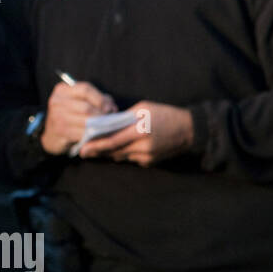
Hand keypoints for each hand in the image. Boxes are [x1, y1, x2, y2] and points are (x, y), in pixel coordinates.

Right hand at [40, 81, 115, 154]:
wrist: (52, 135)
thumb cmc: (69, 115)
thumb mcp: (79, 102)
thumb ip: (96, 99)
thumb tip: (112, 107)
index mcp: (62, 90)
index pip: (85, 89)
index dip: (100, 98)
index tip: (109, 107)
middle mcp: (57, 101)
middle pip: (86, 106)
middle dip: (101, 114)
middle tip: (109, 119)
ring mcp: (57, 117)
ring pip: (86, 121)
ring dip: (99, 125)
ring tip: (105, 126)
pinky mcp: (60, 131)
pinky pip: (83, 133)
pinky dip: (93, 134)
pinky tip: (98, 134)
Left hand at [78, 100, 193, 165]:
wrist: (190, 130)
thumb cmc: (165, 114)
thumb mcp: (144, 108)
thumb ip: (124, 117)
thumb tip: (106, 123)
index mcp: (141, 131)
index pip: (113, 141)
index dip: (96, 146)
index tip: (83, 148)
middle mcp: (143, 147)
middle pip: (114, 151)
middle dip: (98, 151)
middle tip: (84, 150)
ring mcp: (147, 157)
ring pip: (121, 156)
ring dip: (109, 153)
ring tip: (96, 148)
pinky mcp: (150, 162)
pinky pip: (130, 158)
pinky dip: (122, 153)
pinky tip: (118, 148)